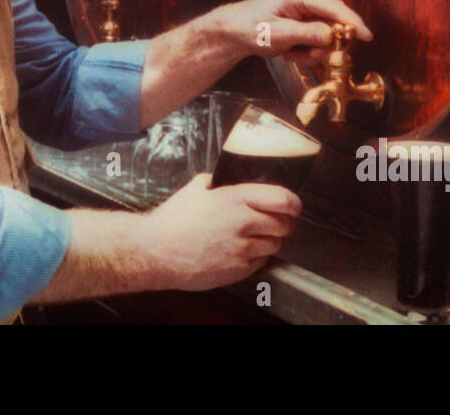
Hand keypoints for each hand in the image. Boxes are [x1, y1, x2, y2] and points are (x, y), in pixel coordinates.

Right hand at [141, 174, 300, 291]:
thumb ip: (215, 182)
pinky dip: (257, 256)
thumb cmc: (172, 220)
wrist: (156, 251)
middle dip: (284, 223)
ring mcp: (242, 248)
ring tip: (257, 237)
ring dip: (271, 240)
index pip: (282, 199)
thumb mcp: (194, 189)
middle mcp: (243, 223)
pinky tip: (242, 251)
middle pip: (284, 224)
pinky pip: (260, 262)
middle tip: (277, 223)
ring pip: (275, 245)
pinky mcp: (238, 269)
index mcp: (235, 198)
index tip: (293, 206)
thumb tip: (224, 180)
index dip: (293, 203)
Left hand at [217, 0, 371, 67]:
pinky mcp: (309, 16)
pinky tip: (291, 50)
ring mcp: (310, 5)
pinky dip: (308, 49)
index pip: (334, 7)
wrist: (236, 30)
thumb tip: (333, 34)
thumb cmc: (252, 28)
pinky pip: (321, 36)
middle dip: (322, 45)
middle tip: (299, 55)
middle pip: (335, 22)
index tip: (367, 37)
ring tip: (290, 52)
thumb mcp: (279, 34)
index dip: (352, 23)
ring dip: (312, 50)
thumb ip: (308, 33)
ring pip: (328, 33)